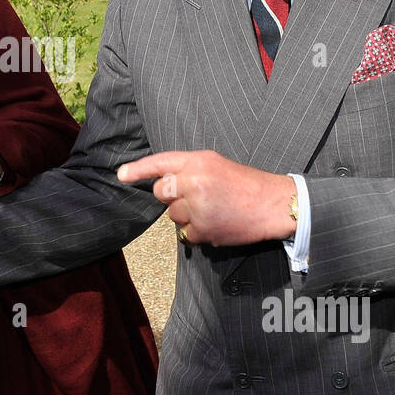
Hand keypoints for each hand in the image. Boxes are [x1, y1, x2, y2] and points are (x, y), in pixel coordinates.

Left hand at [116, 150, 295, 246]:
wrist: (272, 204)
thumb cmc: (244, 183)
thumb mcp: (215, 164)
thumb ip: (188, 169)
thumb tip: (162, 182)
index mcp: (198, 161)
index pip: (160, 163)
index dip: (138, 169)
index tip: (121, 174)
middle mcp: (194, 182)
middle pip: (161, 192)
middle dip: (171, 196)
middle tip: (194, 195)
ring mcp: (198, 207)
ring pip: (172, 215)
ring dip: (186, 215)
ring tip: (211, 209)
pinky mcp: (204, 229)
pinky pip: (185, 233)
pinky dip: (197, 232)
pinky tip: (215, 223)